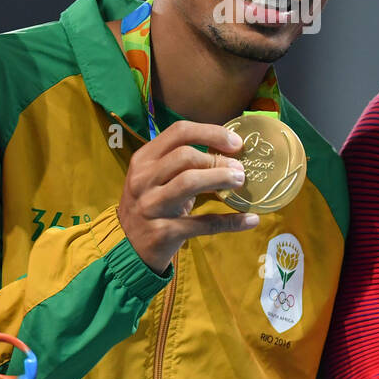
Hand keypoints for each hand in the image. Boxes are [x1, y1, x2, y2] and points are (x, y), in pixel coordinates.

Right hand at [116, 120, 259, 272]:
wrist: (129, 247)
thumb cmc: (152, 204)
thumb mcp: (157, 178)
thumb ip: (183, 163)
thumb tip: (229, 151)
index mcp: (144, 159)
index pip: (179, 132)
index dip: (211, 133)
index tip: (236, 142)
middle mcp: (144, 179)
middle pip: (185, 156)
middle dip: (217, 159)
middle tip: (239, 169)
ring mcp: (151, 206)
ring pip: (189, 182)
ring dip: (220, 178)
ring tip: (240, 181)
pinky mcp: (163, 232)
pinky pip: (202, 224)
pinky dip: (230, 221)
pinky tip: (249, 219)